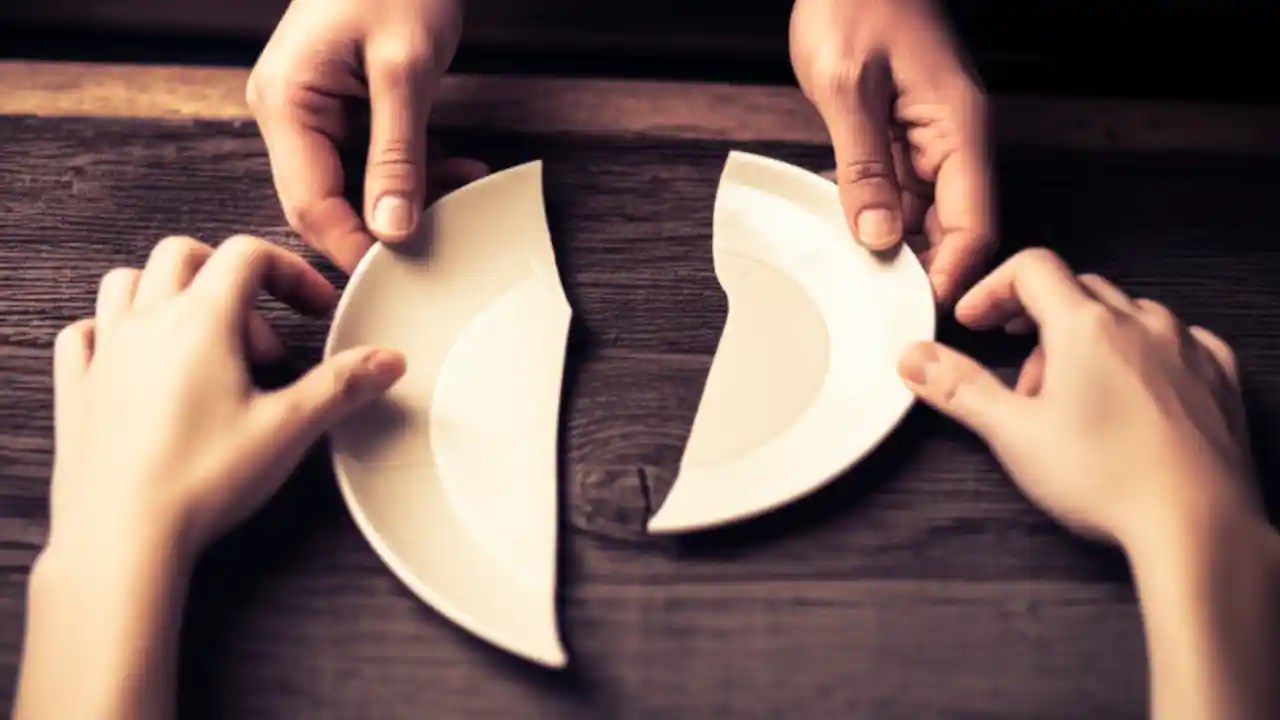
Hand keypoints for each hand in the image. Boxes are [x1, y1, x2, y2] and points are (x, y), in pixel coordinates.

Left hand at [50, 235, 405, 563]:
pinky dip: (111, 330)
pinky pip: (82, 333)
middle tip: (263, 332)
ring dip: (169, 292)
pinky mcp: (78, 390)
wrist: (123, 537)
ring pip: (127, 283)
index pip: (246, 255)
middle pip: (184, 255)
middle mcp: (146, 324)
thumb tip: (386, 359)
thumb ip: (341, 386)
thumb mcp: (289, 429)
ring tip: (204, 338)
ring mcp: (104, 353)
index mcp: (201, 322)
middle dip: (231, 277)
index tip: (314, 307)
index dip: (289, 271)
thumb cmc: (201, 481)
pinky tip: (136, 360)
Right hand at [247, 0, 486, 271]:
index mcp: (286, 103)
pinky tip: (457, 166)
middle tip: (440, 239)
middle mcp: (289, 113)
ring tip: (462, 188)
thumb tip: (392, 230)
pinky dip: (416, 169)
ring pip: (357, 186)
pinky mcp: (344, 108)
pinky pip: (374, 159)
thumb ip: (398, 154)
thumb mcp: (405, 70)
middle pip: (329, 203)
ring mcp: (315, 111)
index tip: (400, 273)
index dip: (354, 247)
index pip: (310, 205)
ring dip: (411, 196)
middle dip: (386, 224)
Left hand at [790, 0, 993, 303]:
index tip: (917, 311)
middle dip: (924, 272)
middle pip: (955, 230)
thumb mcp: (848, 86)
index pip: (974, 225)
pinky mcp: (903, 137)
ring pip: (926, 218)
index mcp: (959, 130)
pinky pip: (901, 193)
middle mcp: (954, 141)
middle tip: (881, 312)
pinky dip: (880, 219)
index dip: (953, 275)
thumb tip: (875, 235)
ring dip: (898, 250)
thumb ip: (861, 164)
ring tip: (863, 287)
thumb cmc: (856, 2)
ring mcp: (930, 141)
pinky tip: (852, 240)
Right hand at [897, 249, 1258, 548]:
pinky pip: (1177, 342)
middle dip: (1038, 318)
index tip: (975, 321)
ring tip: (1072, 390)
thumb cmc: (1108, 479)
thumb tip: (914, 357)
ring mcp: (1186, 347)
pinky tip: (1134, 391)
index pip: (1031, 269)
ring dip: (1090, 336)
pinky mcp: (1218, 377)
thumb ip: (960, 387)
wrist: (1197, 526)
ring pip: (1127, 314)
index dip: (993, 289)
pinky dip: (1145, 353)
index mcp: (1085, 326)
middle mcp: (1141, 323)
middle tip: (1016, 364)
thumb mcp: (1014, 434)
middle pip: (1077, 289)